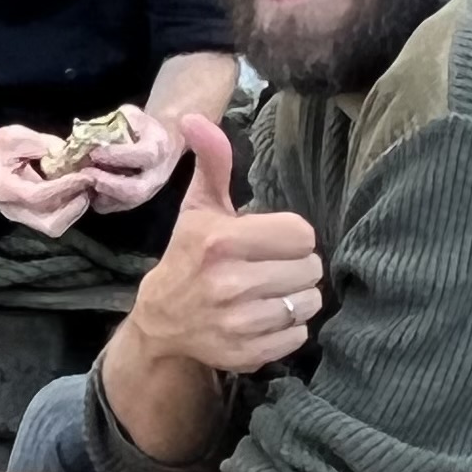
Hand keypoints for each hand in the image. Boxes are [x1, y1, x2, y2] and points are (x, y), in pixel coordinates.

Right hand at [0, 120, 94, 237]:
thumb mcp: (17, 136)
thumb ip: (44, 144)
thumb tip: (72, 153)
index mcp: (3, 188)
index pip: (38, 196)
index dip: (64, 187)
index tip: (84, 175)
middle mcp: (11, 209)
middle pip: (49, 223)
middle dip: (74, 206)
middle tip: (87, 184)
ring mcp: (19, 216)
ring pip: (53, 226)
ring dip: (74, 209)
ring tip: (84, 187)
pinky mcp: (27, 216)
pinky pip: (52, 220)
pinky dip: (69, 208)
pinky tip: (76, 190)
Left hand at [80, 104, 184, 213]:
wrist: (163, 142)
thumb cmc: (142, 126)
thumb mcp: (131, 115)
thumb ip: (112, 123)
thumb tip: (84, 135)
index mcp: (159, 147)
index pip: (143, 156)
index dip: (116, 155)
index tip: (94, 152)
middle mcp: (157, 174)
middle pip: (136, 190)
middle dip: (108, 183)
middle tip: (86, 172)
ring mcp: (149, 191)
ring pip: (126, 203)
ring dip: (101, 193)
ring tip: (85, 179)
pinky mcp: (137, 201)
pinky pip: (116, 207)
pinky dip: (99, 199)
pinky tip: (89, 186)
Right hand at [127, 115, 325, 375]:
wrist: (161, 320)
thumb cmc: (188, 255)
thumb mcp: (199, 207)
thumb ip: (211, 162)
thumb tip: (195, 117)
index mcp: (221, 242)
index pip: (302, 234)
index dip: (291, 236)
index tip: (272, 240)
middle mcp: (230, 284)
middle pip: (310, 269)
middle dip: (295, 266)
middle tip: (270, 267)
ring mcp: (239, 323)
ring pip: (309, 303)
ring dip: (296, 296)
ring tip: (271, 291)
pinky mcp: (248, 354)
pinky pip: (299, 335)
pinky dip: (289, 327)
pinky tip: (265, 316)